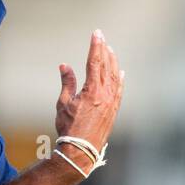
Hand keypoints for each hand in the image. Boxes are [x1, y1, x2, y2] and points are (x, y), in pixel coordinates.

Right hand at [54, 31, 123, 168]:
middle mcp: (105, 94)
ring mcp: (111, 102)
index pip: (94, 62)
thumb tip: (64, 66)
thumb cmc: (69, 128)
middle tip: (102, 38)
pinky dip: (120, 80)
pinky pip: (119, 91)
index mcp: (92, 90)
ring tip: (111, 51)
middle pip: (106, 66)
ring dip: (112, 63)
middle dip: (104, 51)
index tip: (96, 34)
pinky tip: (121, 73)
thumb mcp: (63, 103)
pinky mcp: (113, 111)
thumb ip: (67, 82)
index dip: (95, 46)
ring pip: (114, 77)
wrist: (80, 151)